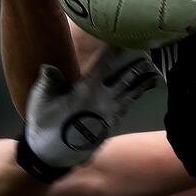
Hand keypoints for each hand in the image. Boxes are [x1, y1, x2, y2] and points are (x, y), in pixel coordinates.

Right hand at [17, 47, 159, 181]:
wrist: (52, 157)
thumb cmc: (45, 125)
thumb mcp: (41, 100)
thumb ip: (50, 80)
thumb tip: (51, 66)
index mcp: (87, 91)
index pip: (105, 65)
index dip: (116, 50)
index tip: (125, 38)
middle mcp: (103, 101)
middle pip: (126, 78)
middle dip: (138, 65)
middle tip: (149, 53)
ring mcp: (109, 115)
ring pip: (131, 94)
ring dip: (142, 82)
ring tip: (153, 74)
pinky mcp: (110, 126)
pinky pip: (127, 107)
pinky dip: (135, 97)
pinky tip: (138, 94)